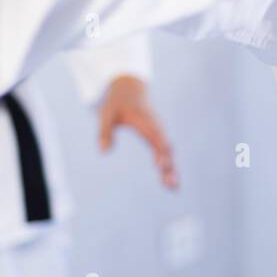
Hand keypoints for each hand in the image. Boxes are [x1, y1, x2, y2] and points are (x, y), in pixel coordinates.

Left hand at [98, 75, 178, 189]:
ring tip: (173, 188)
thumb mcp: (106, 115)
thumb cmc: (116, 104)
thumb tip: (104, 152)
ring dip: (171, 169)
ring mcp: (159, 132)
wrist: (131, 89)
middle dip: (169, 166)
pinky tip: (169, 182)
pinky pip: (166, 153)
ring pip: (168, 153)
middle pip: (166, 148)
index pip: (156, 137)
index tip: (160, 166)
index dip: (160, 151)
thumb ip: (104, 132)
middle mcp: (156, 127)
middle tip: (170, 184)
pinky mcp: (159, 138)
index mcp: (146, 120)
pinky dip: (169, 167)